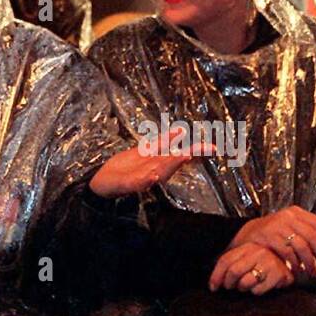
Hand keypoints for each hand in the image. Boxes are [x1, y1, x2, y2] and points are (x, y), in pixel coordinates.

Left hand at [89, 137, 213, 198]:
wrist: (100, 183)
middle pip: (172, 161)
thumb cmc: (123, 168)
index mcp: (156, 160)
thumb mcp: (143, 151)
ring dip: (170, 165)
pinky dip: (146, 179)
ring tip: (184, 155)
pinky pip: (137, 182)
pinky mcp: (126, 184)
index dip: (195, 150)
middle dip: (188, 155)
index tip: (214, 149)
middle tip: (207, 150)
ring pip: (158, 170)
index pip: (178, 153)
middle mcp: (152, 169)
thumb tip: (182, 131)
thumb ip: (163, 142)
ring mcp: (139, 177)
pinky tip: (153, 176)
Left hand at [209, 240, 294, 294]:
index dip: (216, 276)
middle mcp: (257, 252)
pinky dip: (256, 292)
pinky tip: (260, 286)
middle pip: (234, 271)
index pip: (225, 261)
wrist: (292, 263)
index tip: (213, 287)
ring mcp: (269, 262)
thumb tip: (213, 283)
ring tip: (246, 285)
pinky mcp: (279, 274)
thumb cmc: (264, 264)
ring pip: (245, 282)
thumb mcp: (247, 258)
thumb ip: (232, 265)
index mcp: (246, 247)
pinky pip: (258, 290)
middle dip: (229, 283)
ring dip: (242, 288)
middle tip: (230, 287)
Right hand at [229, 206, 315, 277]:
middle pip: (313, 236)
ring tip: (313, 272)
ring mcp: (277, 225)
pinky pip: (288, 252)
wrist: (249, 234)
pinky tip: (298, 270)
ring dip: (310, 262)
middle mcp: (288, 216)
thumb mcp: (291, 228)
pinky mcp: (268, 236)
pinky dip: (295, 263)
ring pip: (302, 246)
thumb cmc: (275, 234)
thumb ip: (309, 233)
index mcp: (297, 213)